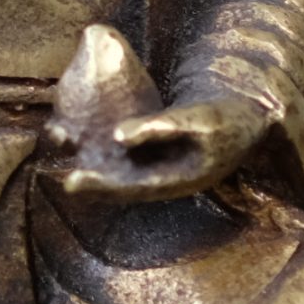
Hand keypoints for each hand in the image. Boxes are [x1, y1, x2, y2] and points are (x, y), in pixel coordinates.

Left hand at [54, 92, 269, 201]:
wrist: (246, 114)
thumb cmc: (229, 118)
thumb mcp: (201, 120)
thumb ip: (162, 128)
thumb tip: (118, 136)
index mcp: (178, 181)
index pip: (133, 189)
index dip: (101, 187)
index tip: (70, 182)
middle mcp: (163, 178)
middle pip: (118, 184)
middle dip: (89, 181)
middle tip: (57, 175)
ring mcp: (157, 165)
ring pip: (116, 168)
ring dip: (87, 160)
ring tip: (57, 141)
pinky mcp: (153, 149)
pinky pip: (121, 151)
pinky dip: (99, 143)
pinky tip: (76, 126)